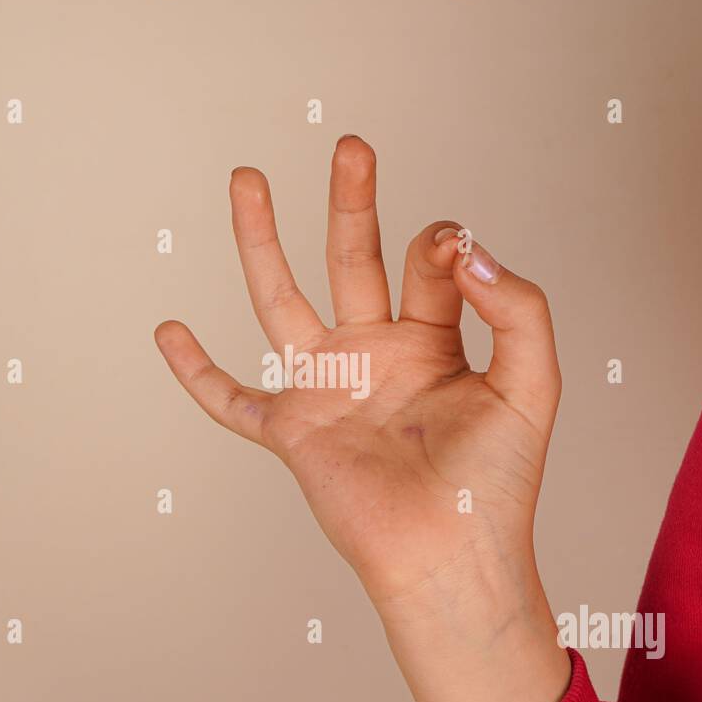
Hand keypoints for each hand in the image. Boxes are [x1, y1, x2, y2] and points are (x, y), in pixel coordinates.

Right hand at [155, 136, 570, 701]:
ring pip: (281, 300)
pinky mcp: (293, 431)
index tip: (455, 256)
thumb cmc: (498, 481)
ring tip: (247, 178)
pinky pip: (231, 399)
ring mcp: (329, 389)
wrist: (454, 556)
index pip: (428, 263)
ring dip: (261, 240)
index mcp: (434, 339)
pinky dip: (195, 372)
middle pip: (353, 258)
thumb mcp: (533, 382)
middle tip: (351, 145)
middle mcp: (376, 354)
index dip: (443, 244)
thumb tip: (465, 246)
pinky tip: (168, 331)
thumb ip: (516, 306)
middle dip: (351, 201)